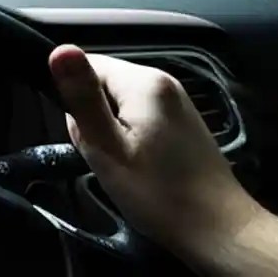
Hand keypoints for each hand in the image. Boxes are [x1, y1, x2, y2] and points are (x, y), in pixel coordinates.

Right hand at [48, 45, 260, 266]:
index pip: (87, 64)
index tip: (86, 135)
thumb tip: (59, 49)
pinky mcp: (183, 121)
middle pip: (105, 83)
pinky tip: (140, 165)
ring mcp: (177, 100)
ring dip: (111, 129)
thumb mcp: (107, 148)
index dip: (75, 99)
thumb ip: (82, 98)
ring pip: (121, 102)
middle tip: (104, 155)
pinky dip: (131, 136)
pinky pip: (140, 115)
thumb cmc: (157, 192)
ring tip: (122, 163)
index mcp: (144, 81)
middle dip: (94, 116)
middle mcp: (164, 80)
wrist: (218, 229)